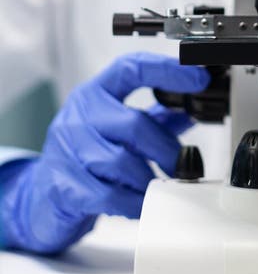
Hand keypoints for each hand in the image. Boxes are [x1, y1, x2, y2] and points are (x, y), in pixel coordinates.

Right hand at [0, 52, 208, 253]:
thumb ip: (154, 117)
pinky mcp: (63, 185)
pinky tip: (140, 204)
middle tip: (183, 164)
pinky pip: (107, 195)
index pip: (131, 69)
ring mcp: (67, 149)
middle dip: (166, 148)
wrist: (41, 197)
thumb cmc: (85, 156)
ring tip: (158, 186)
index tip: (199, 79)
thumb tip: (192, 107)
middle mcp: (79, 115)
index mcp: (96, 93)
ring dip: (148, 178)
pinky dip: (132, 202)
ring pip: (121, 162)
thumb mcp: (117, 128)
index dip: (167, 71)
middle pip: (133, 123)